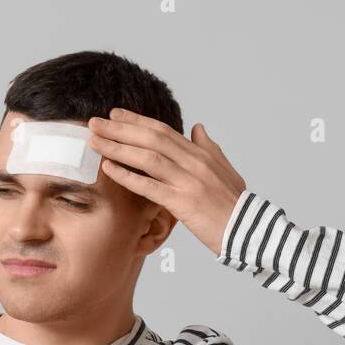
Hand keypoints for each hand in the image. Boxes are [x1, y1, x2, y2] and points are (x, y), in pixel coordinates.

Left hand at [88, 107, 245, 256]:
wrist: (251, 231)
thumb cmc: (236, 205)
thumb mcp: (226, 171)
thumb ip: (210, 148)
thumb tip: (197, 127)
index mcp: (201, 153)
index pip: (163, 130)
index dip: (137, 120)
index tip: (114, 114)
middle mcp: (193, 162)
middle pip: (151, 138)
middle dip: (119, 129)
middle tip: (94, 123)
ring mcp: (188, 181)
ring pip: (147, 157)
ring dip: (118, 148)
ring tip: (94, 142)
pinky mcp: (183, 202)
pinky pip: (149, 186)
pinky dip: (128, 176)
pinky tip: (109, 168)